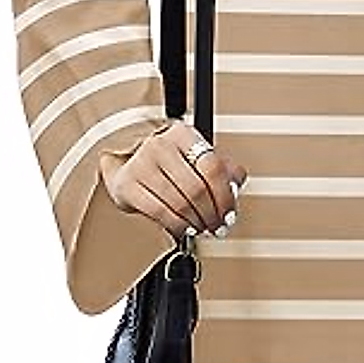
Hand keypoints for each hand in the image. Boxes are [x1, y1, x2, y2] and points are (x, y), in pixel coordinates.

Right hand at [98, 120, 248, 241]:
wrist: (128, 163)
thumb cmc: (168, 162)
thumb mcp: (197, 156)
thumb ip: (223, 168)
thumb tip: (236, 184)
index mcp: (183, 134)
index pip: (212, 166)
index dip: (224, 195)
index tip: (230, 212)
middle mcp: (160, 145)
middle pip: (196, 188)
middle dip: (212, 214)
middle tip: (218, 226)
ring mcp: (141, 164)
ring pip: (179, 203)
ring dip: (196, 222)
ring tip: (203, 228)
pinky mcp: (127, 185)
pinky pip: (159, 212)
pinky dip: (177, 225)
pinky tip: (186, 228)